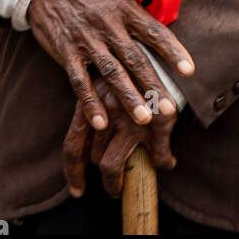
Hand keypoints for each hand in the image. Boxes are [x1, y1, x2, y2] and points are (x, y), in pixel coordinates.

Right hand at [28, 0, 193, 130]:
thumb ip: (139, 10)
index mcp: (125, 7)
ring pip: (111, 72)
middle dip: (153, 84)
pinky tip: (101, 123)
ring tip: (144, 119)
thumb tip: (172, 23)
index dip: (172, 51)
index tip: (190, 71)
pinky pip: (80, 81)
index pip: (154, 31)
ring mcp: (86, 39)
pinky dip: (90, 103)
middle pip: (136, 58)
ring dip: (128, 97)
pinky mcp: (66, 52)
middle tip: (170, 110)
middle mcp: (108, 24)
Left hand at [63, 74, 177, 197]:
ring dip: (119, 181)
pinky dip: (162, 162)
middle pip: (94, 157)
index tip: (77, 192)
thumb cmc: (131, 66)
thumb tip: (87, 146)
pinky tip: (165, 162)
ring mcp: (133, 117)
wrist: (163, 47)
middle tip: (113, 183)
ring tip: (128, 183)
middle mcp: (108, 109)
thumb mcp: (106, 81)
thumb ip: (95, 108)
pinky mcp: (161, 121)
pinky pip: (157, 157)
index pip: (74, 145)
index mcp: (91, 99)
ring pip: (113, 165)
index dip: (74, 172)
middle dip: (103, 174)